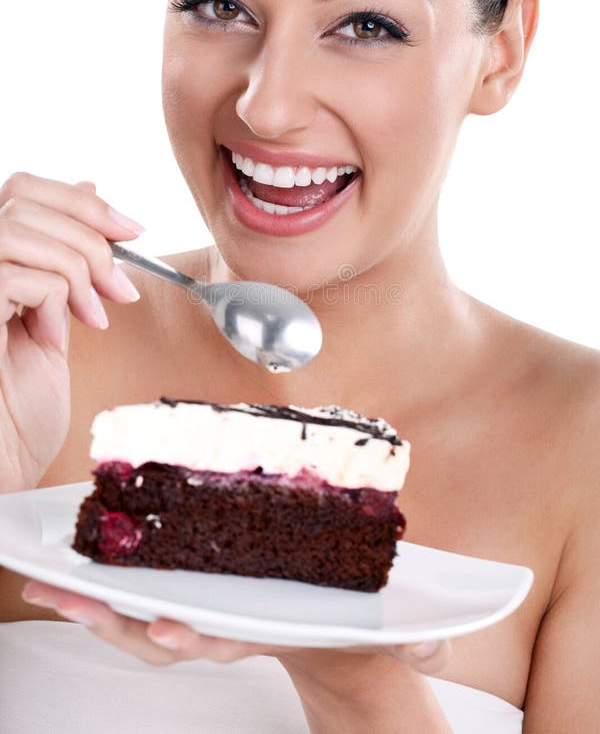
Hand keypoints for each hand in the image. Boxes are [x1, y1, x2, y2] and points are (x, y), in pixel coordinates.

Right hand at [0, 172, 144, 492]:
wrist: (2, 461)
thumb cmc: (19, 403)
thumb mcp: (55, 314)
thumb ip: (62, 256)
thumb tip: (90, 189)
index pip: (25, 187)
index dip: (82, 202)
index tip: (132, 232)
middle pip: (25, 199)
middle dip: (90, 239)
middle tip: (119, 290)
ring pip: (22, 230)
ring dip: (76, 272)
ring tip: (92, 319)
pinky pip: (19, 275)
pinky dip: (54, 302)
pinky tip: (56, 340)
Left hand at [21, 580, 450, 674]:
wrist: (337, 640)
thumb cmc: (356, 630)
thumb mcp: (394, 637)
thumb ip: (415, 641)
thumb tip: (433, 641)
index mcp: (270, 629)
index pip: (226, 638)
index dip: (194, 636)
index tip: (165, 627)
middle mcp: (228, 623)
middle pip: (161, 631)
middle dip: (110, 622)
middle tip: (64, 602)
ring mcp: (209, 610)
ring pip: (141, 614)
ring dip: (93, 604)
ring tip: (46, 587)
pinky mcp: (202, 590)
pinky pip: (149, 591)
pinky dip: (111, 584)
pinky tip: (78, 568)